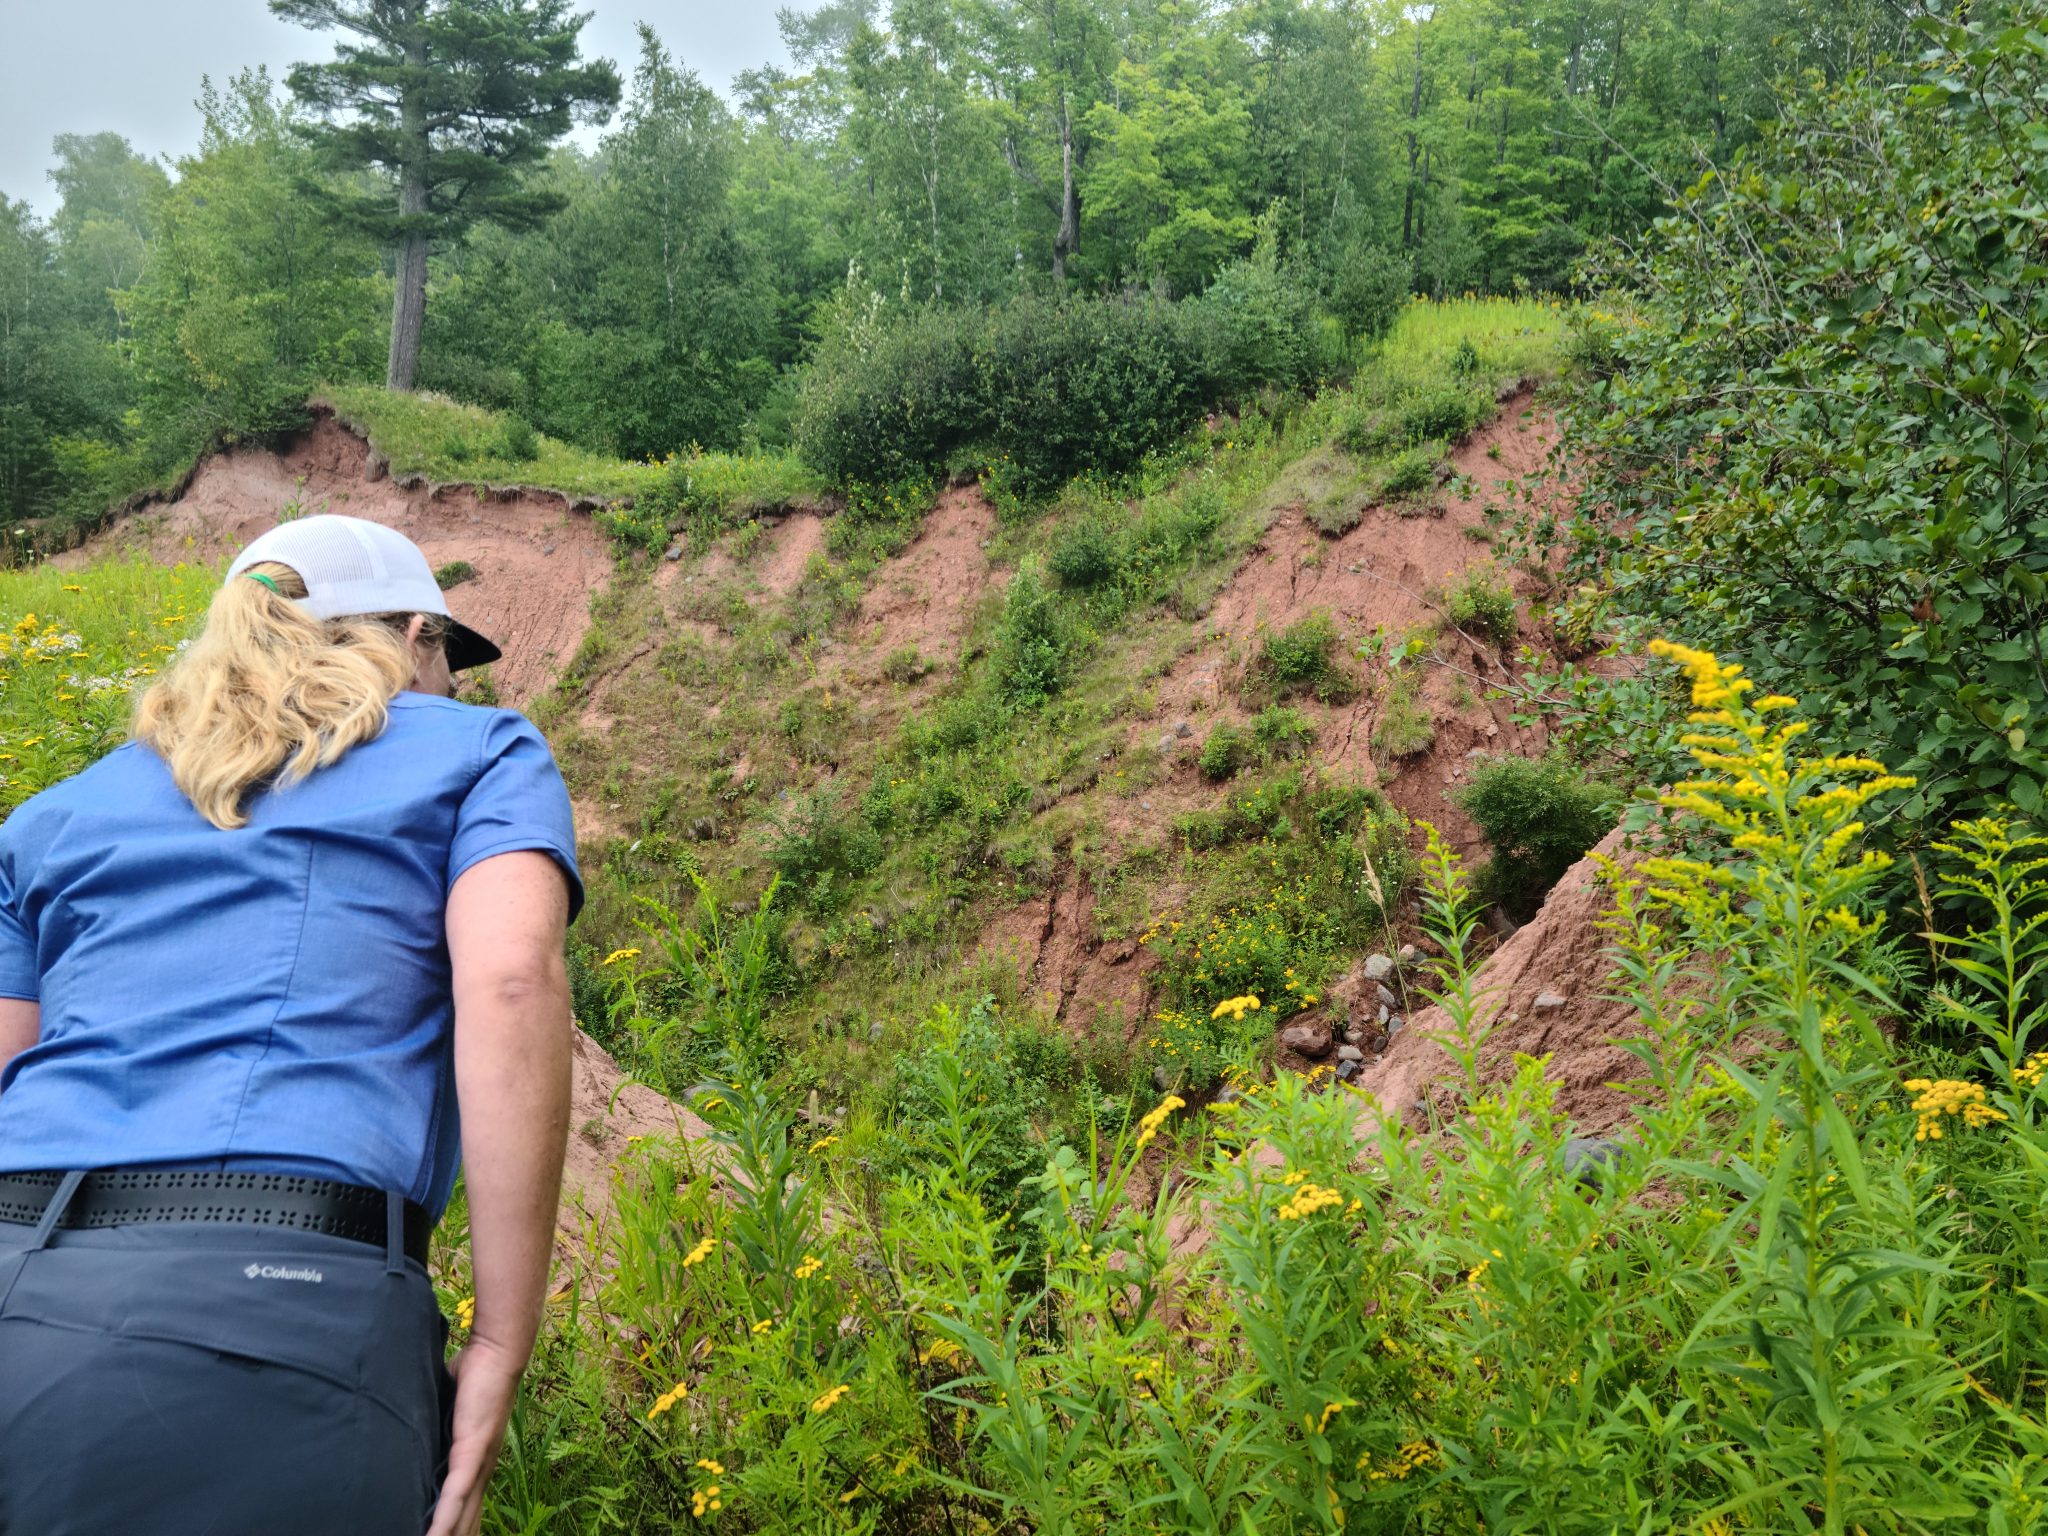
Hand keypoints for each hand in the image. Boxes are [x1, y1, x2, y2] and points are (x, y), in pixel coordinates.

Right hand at [424, 1336, 526, 1535]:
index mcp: (475, 1465)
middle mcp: (481, 1471)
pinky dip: (445, 1519)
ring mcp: (479, 1463)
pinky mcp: (474, 1450)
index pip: (463, 1510)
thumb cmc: (474, 1375)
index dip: (453, 1531)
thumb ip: (431, 1422)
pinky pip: (456, 1493)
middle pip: (464, 1523)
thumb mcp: (445, 1407)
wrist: (497, 1351)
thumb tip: (408, 1423)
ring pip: (461, 1516)